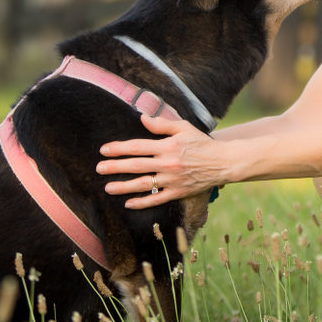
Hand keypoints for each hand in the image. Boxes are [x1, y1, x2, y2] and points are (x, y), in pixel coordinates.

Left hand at [96, 113, 226, 208]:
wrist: (223, 162)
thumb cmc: (202, 142)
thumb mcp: (184, 127)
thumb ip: (162, 124)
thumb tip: (142, 118)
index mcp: (167, 146)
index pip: (137, 147)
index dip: (119, 148)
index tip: (104, 150)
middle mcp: (168, 164)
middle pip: (136, 166)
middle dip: (115, 167)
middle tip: (99, 168)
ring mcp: (172, 180)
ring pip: (143, 184)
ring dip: (124, 187)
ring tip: (107, 188)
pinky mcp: (178, 192)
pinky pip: (157, 199)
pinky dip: (142, 202)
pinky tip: (128, 204)